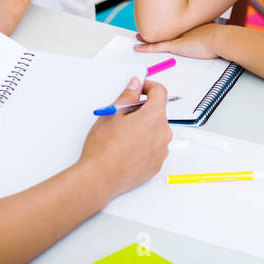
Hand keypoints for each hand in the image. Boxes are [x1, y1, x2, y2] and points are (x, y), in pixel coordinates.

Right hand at [78, 77, 171, 198]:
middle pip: (157, 113)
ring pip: (155, 131)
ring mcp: (161, 151)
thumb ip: (127, 96)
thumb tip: (135, 86)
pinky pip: (153, 148)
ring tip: (121, 136)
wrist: (100, 178)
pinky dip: (143, 144)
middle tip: (122, 115)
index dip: (148, 87)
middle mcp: (163, 134)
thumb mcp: (112, 114)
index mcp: (154, 117)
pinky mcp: (156, 165)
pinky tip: (126, 149)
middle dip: (142, 110)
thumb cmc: (104, 148)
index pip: (160, 92)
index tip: (139, 88)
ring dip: (143, 128)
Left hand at [134, 22, 222, 59]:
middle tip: (145, 25)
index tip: (160, 20)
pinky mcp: (175, 46)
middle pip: (162, 28)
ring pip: (157, 37)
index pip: (172, 24)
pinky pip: (156, 47)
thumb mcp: (211, 30)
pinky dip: (146, 48)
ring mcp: (176, 37)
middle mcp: (180, 29)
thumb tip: (212, 33)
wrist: (220, 38)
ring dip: (147, 37)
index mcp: (188, 24)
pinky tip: (138, 47)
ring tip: (138, 35)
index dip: (164, 23)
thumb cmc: (219, 36)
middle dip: (153, 27)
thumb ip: (208, 31)